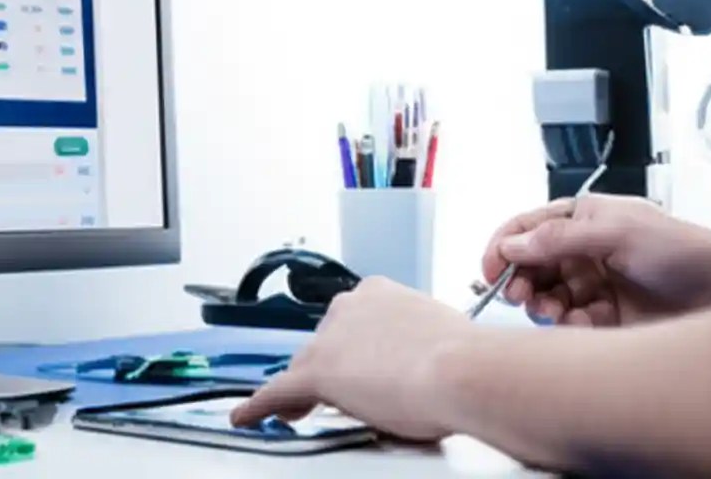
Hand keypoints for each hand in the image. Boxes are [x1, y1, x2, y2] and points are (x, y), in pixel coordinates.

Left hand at [230, 277, 468, 440]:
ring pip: (305, 369)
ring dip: (306, 391)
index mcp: (378, 294)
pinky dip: (259, 405)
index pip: (352, 325)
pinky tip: (247, 415)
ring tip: (306, 414)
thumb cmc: (463, 358)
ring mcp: (329, 339)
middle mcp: (348, 308)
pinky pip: (277, 392)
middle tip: (351, 396)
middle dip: (334, 371)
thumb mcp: (438, 336)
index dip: (354, 352)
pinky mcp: (316, 373)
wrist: (460, 369)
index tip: (362, 366)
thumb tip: (420, 364)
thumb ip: (415, 344)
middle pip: (326, 345)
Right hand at [483, 194, 710, 326]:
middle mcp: (583, 250)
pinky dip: (569, 327)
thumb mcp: (617, 233)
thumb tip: (512, 246)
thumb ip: (560, 238)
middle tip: (522, 296)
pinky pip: (570, 324)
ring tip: (555, 313)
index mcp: (583, 219)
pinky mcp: (606, 317)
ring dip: (543, 306)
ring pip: (547, 297)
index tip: (490, 271)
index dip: (503, 248)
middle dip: (522, 281)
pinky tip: (581, 325)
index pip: (526, 229)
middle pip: (530, 266)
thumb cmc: (684, 251)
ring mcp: (594, 284)